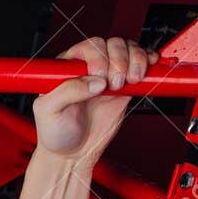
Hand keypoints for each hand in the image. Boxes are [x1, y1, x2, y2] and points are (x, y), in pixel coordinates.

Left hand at [32, 36, 156, 166]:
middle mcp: (89, 67)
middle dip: (118, 61)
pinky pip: (140, 64)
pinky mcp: (124, 86)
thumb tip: (94, 81)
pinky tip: (148, 68)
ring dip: (135, 60)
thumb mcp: (49, 111)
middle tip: (114, 84)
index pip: (87, 47)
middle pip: (111, 45)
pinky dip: (148, 61)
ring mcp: (108, 74)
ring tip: (130, 80)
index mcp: (67, 68)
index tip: (100, 77)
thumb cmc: (55, 132)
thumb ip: (67, 91)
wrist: (72, 153)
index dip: (98, 57)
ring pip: (128, 50)